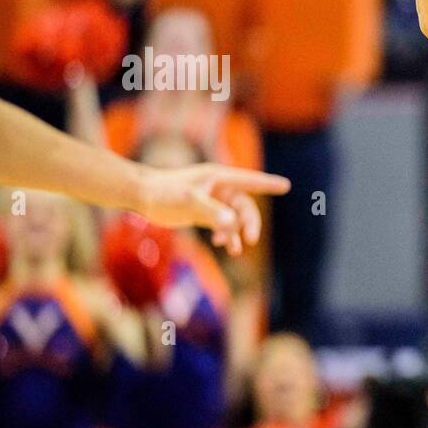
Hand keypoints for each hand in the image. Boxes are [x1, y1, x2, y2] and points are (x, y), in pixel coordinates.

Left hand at [136, 163, 289, 255]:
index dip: (268, 184)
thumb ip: (212, 212)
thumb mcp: (189, 202)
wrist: (141, 196)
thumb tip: (234, 225)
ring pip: (234, 218)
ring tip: (234, 249)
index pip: (250, 181)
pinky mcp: (203, 212)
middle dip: (249, 222)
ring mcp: (212, 200)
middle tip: (250, 240)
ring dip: (237, 233)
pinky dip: (226, 235)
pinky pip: (223, 224)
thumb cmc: (164, 193)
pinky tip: (225, 246)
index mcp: (219, 178)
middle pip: (244, 206)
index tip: (286, 186)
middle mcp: (219, 188)